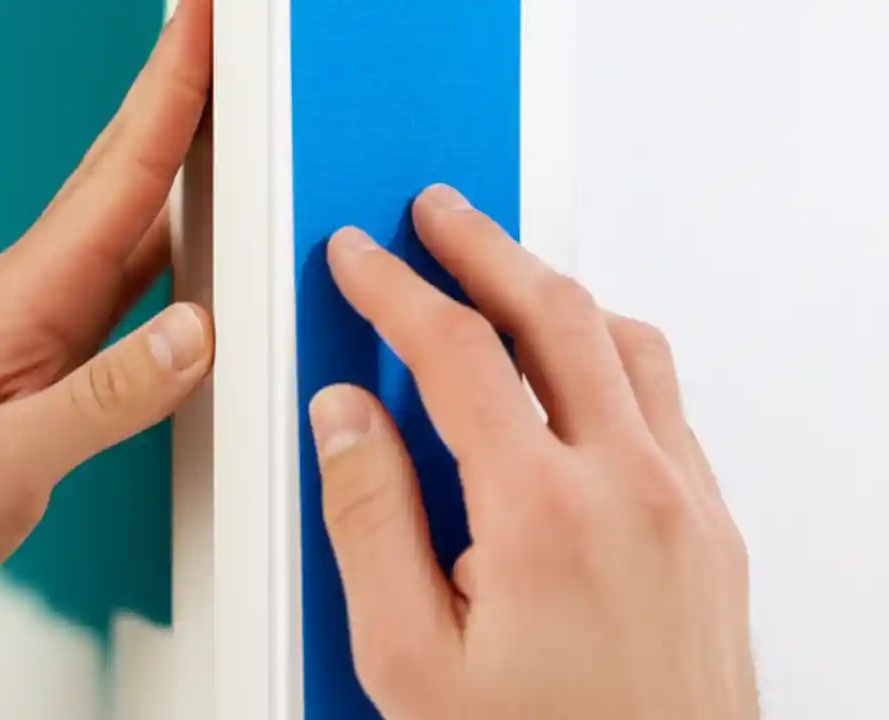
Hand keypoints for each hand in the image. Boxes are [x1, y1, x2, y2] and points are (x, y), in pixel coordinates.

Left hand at [0, 1, 210, 716]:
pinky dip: (159, 251)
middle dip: (175, 94)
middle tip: (217, 35)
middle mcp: (28, 298)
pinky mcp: (34, 370)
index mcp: (22, 300)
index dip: (171, 89)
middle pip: (120, 175)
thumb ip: (104, 399)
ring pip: (121, 227)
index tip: (206, 18)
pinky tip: (186, 256)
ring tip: (216, 117)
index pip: (118, 173)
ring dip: (170, 165)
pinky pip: (114, 289)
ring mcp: (30, 331)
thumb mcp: (0, 465)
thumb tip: (197, 331)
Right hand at [310, 184, 756, 718]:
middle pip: (555, 314)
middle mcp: (633, 489)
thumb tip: (346, 419)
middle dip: (483, 247)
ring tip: (505, 272)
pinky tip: (575, 368)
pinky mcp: (714, 531)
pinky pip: (666, 401)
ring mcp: (688, 506)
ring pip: (628, 344)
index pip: (457, 353)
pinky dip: (611, 353)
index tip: (361, 260)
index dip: (396, 289)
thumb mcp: (408, 659)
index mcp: (544, 515)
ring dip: (557, 291)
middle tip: (438, 215)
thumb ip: (369, 521)